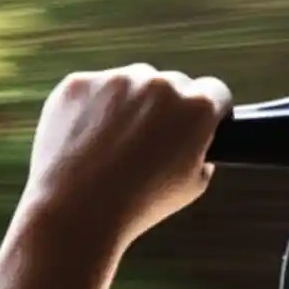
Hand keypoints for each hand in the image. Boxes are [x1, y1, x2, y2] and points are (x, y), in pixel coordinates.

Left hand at [22, 63, 231, 248]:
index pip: (213, 92)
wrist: (76, 209)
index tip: (191, 124)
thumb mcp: (192, 185)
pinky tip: (84, 137)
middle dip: (163, 108)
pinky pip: (91, 89)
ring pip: (129, 83)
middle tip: (143, 142)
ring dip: (126, 102)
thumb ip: (200, 150)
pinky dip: (89, 107)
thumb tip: (194, 138)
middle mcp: (160, 84)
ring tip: (110, 144)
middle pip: (170, 84)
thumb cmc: (137, 204)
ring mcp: (115, 79)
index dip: (204, 112)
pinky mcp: (78, 83)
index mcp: (197, 106)